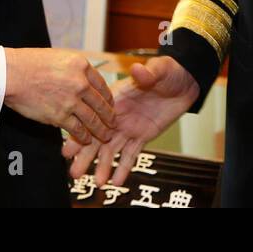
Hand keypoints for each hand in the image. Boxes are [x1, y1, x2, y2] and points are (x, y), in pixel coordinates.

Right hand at [3, 48, 116, 143]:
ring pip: (93, 120)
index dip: (108, 99)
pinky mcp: (59, 116)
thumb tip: (83, 79)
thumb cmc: (30, 63)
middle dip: (109, 117)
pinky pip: (78, 130)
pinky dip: (84, 136)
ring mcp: (71, 101)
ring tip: (105, 136)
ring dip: (101, 130)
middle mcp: (80, 83)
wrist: (12, 74)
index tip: (110, 106)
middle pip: (101, 104)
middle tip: (113, 124)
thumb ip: (74, 69)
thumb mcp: (59, 57)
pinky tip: (87, 140)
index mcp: (81, 65)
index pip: (102, 85)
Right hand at [62, 55, 198, 186]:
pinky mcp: (142, 136)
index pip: (93, 117)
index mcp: (116, 98)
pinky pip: (132, 155)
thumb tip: (138, 68)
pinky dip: (124, 168)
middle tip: (75, 172)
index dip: (81, 132)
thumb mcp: (158, 69)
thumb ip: (146, 74)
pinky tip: (116, 182)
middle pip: (98, 138)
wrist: (184, 81)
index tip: (68, 148)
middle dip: (86, 155)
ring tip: (97, 183)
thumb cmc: (167, 71)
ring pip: (112, 150)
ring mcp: (129, 128)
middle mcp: (118, 116)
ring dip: (104, 166)